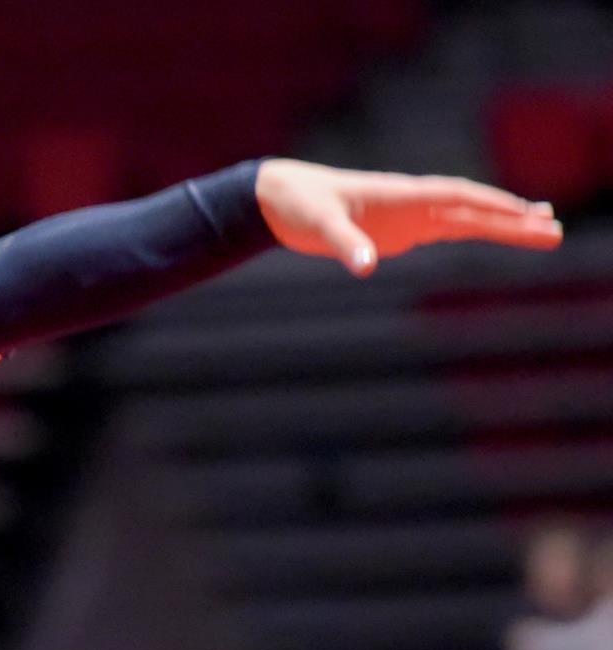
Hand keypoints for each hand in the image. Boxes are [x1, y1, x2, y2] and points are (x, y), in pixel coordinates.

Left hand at [254, 158, 562, 276]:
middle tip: (555, 231)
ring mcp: (410, 214)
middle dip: (513, 220)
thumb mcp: (319, 226)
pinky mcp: (402, 228)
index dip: (490, 206)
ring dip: (505, 224)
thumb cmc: (301, 205)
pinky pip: (450, 228)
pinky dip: (478, 229)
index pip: (456, 198)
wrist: (282, 197)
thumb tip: (365, 267)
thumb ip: (344, 245)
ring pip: (467, 218)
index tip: (524, 215)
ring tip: (546, 230)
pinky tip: (502, 231)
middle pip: (473, 209)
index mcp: (400, 194)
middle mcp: (412, 201)